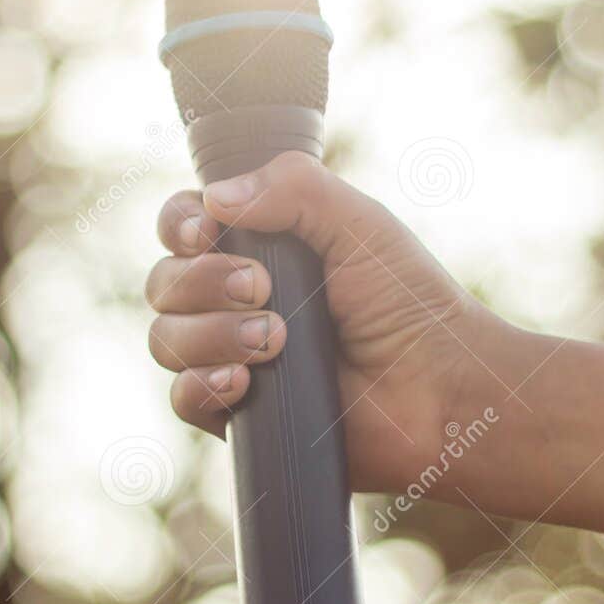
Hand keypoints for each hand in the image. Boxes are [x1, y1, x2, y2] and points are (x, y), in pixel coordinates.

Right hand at [146, 151, 496, 494]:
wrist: (439, 389)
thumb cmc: (409, 304)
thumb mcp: (360, 223)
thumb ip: (293, 187)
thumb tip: (213, 197)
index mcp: (260, 248)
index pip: (183, 225)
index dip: (180, 224)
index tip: (206, 231)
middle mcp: (234, 302)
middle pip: (165, 281)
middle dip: (203, 280)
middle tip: (263, 288)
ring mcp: (233, 359)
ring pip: (166, 338)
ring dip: (212, 332)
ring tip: (273, 339)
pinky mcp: (239, 417)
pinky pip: (183, 398)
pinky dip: (205, 384)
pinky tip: (247, 380)